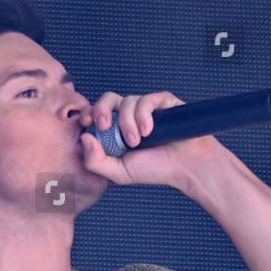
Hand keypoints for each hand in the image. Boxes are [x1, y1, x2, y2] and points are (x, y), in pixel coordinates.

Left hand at [78, 90, 230, 191]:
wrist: (187, 167)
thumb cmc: (156, 169)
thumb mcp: (119, 172)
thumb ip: (95, 161)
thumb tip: (84, 138)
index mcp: (116, 129)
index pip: (97, 112)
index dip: (89, 113)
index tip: (85, 123)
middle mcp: (130, 116)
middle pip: (108, 98)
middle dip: (101, 110)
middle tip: (105, 126)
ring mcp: (147, 108)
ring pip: (127, 101)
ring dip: (128, 122)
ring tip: (137, 141)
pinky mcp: (164, 102)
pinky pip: (147, 99)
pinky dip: (144, 115)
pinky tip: (148, 131)